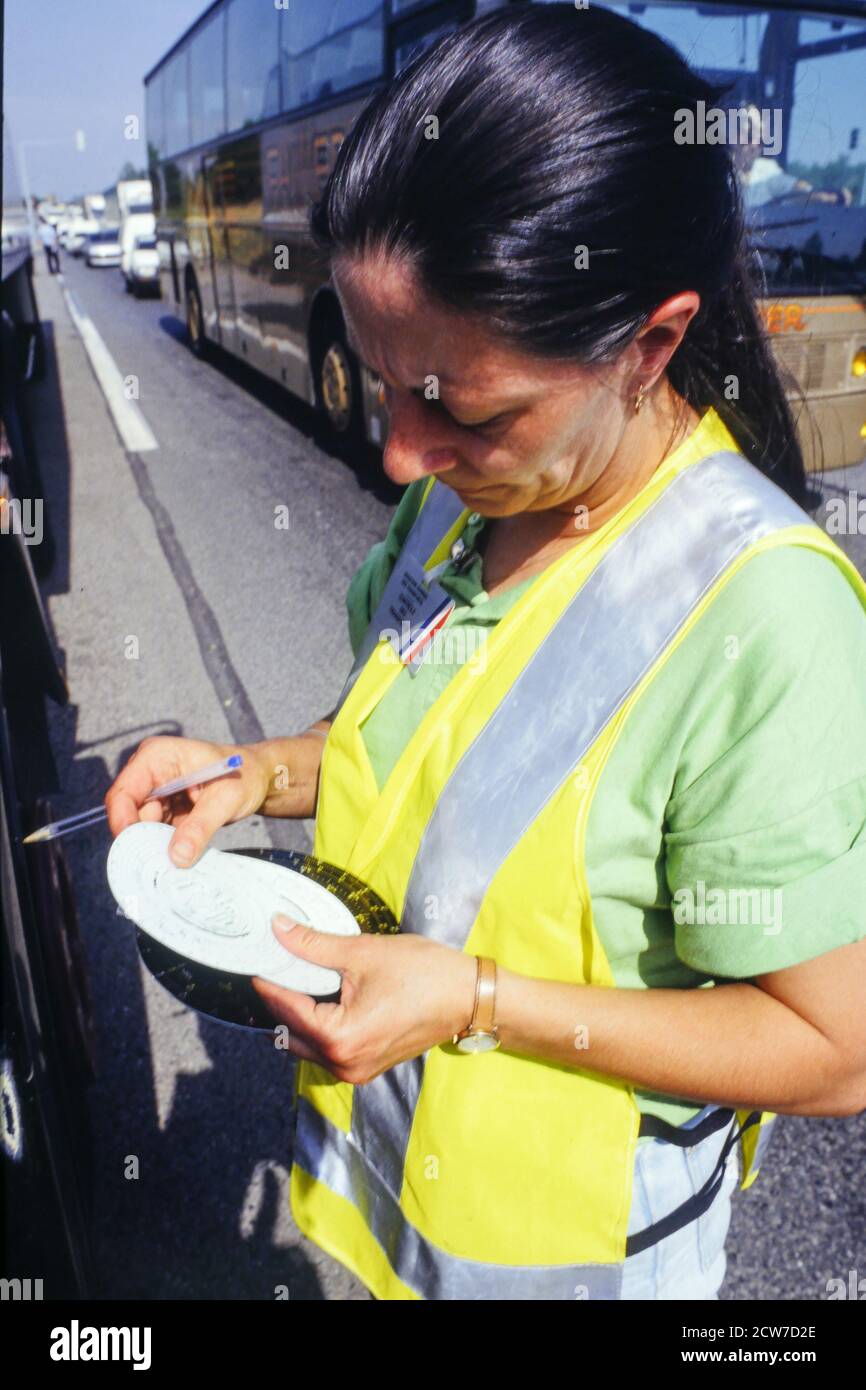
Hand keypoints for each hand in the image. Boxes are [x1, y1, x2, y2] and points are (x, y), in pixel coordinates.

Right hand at [105, 735, 270, 865]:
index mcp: (156, 757)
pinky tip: (184, 851)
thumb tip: (177, 858)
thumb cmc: (245, 775)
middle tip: (164, 862)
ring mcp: (155, 790)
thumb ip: (201, 827)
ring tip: (181, 855)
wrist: (259, 777)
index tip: (136, 850)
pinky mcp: (164, 807)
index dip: (123, 822)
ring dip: (158, 843)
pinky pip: (156, 831)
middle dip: (144, 838)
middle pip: (129, 813)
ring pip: (142, 826)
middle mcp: (149, 772)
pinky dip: (167, 844)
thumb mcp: (227, 799)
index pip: (123, 793)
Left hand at [252, 916, 478, 1082]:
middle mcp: (343, 1064)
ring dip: (297, 1018)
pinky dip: (317, 1028)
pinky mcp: (367, 1068)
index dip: (268, 982)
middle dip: (279, 1002)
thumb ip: (313, 944)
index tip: (255, 961)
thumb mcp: (363, 952)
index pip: (286, 1009)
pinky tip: (318, 1000)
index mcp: (340, 1038)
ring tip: (294, 981)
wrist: (469, 997)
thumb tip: (277, 927)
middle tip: (274, 967)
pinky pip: (328, 1051)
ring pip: (307, 1046)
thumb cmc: (423, 973)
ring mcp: (356, 1071)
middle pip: (291, 1033)